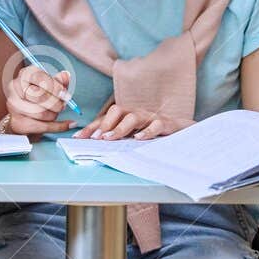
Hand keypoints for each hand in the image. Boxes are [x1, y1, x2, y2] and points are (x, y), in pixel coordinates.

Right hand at [4, 65, 75, 136]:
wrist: (23, 114)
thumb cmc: (36, 96)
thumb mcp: (50, 85)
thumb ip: (59, 81)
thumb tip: (66, 75)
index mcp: (25, 74)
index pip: (39, 77)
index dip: (55, 87)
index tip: (65, 95)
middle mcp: (15, 87)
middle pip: (39, 96)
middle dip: (55, 103)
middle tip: (62, 106)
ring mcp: (14, 105)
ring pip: (40, 113)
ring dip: (54, 115)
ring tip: (56, 113)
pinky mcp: (16, 122)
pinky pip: (41, 126)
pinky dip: (57, 126)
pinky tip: (66, 125)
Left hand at [73, 100, 192, 140]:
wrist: (180, 130)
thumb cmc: (151, 133)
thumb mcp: (132, 136)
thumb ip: (117, 139)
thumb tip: (96, 147)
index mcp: (125, 116)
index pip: (105, 119)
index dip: (91, 127)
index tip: (78, 138)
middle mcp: (135, 113)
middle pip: (117, 111)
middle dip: (104, 125)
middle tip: (95, 138)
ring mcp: (149, 117)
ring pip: (133, 117)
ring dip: (119, 128)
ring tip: (109, 139)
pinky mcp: (163, 123)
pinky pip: (154, 125)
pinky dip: (146, 131)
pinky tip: (138, 139)